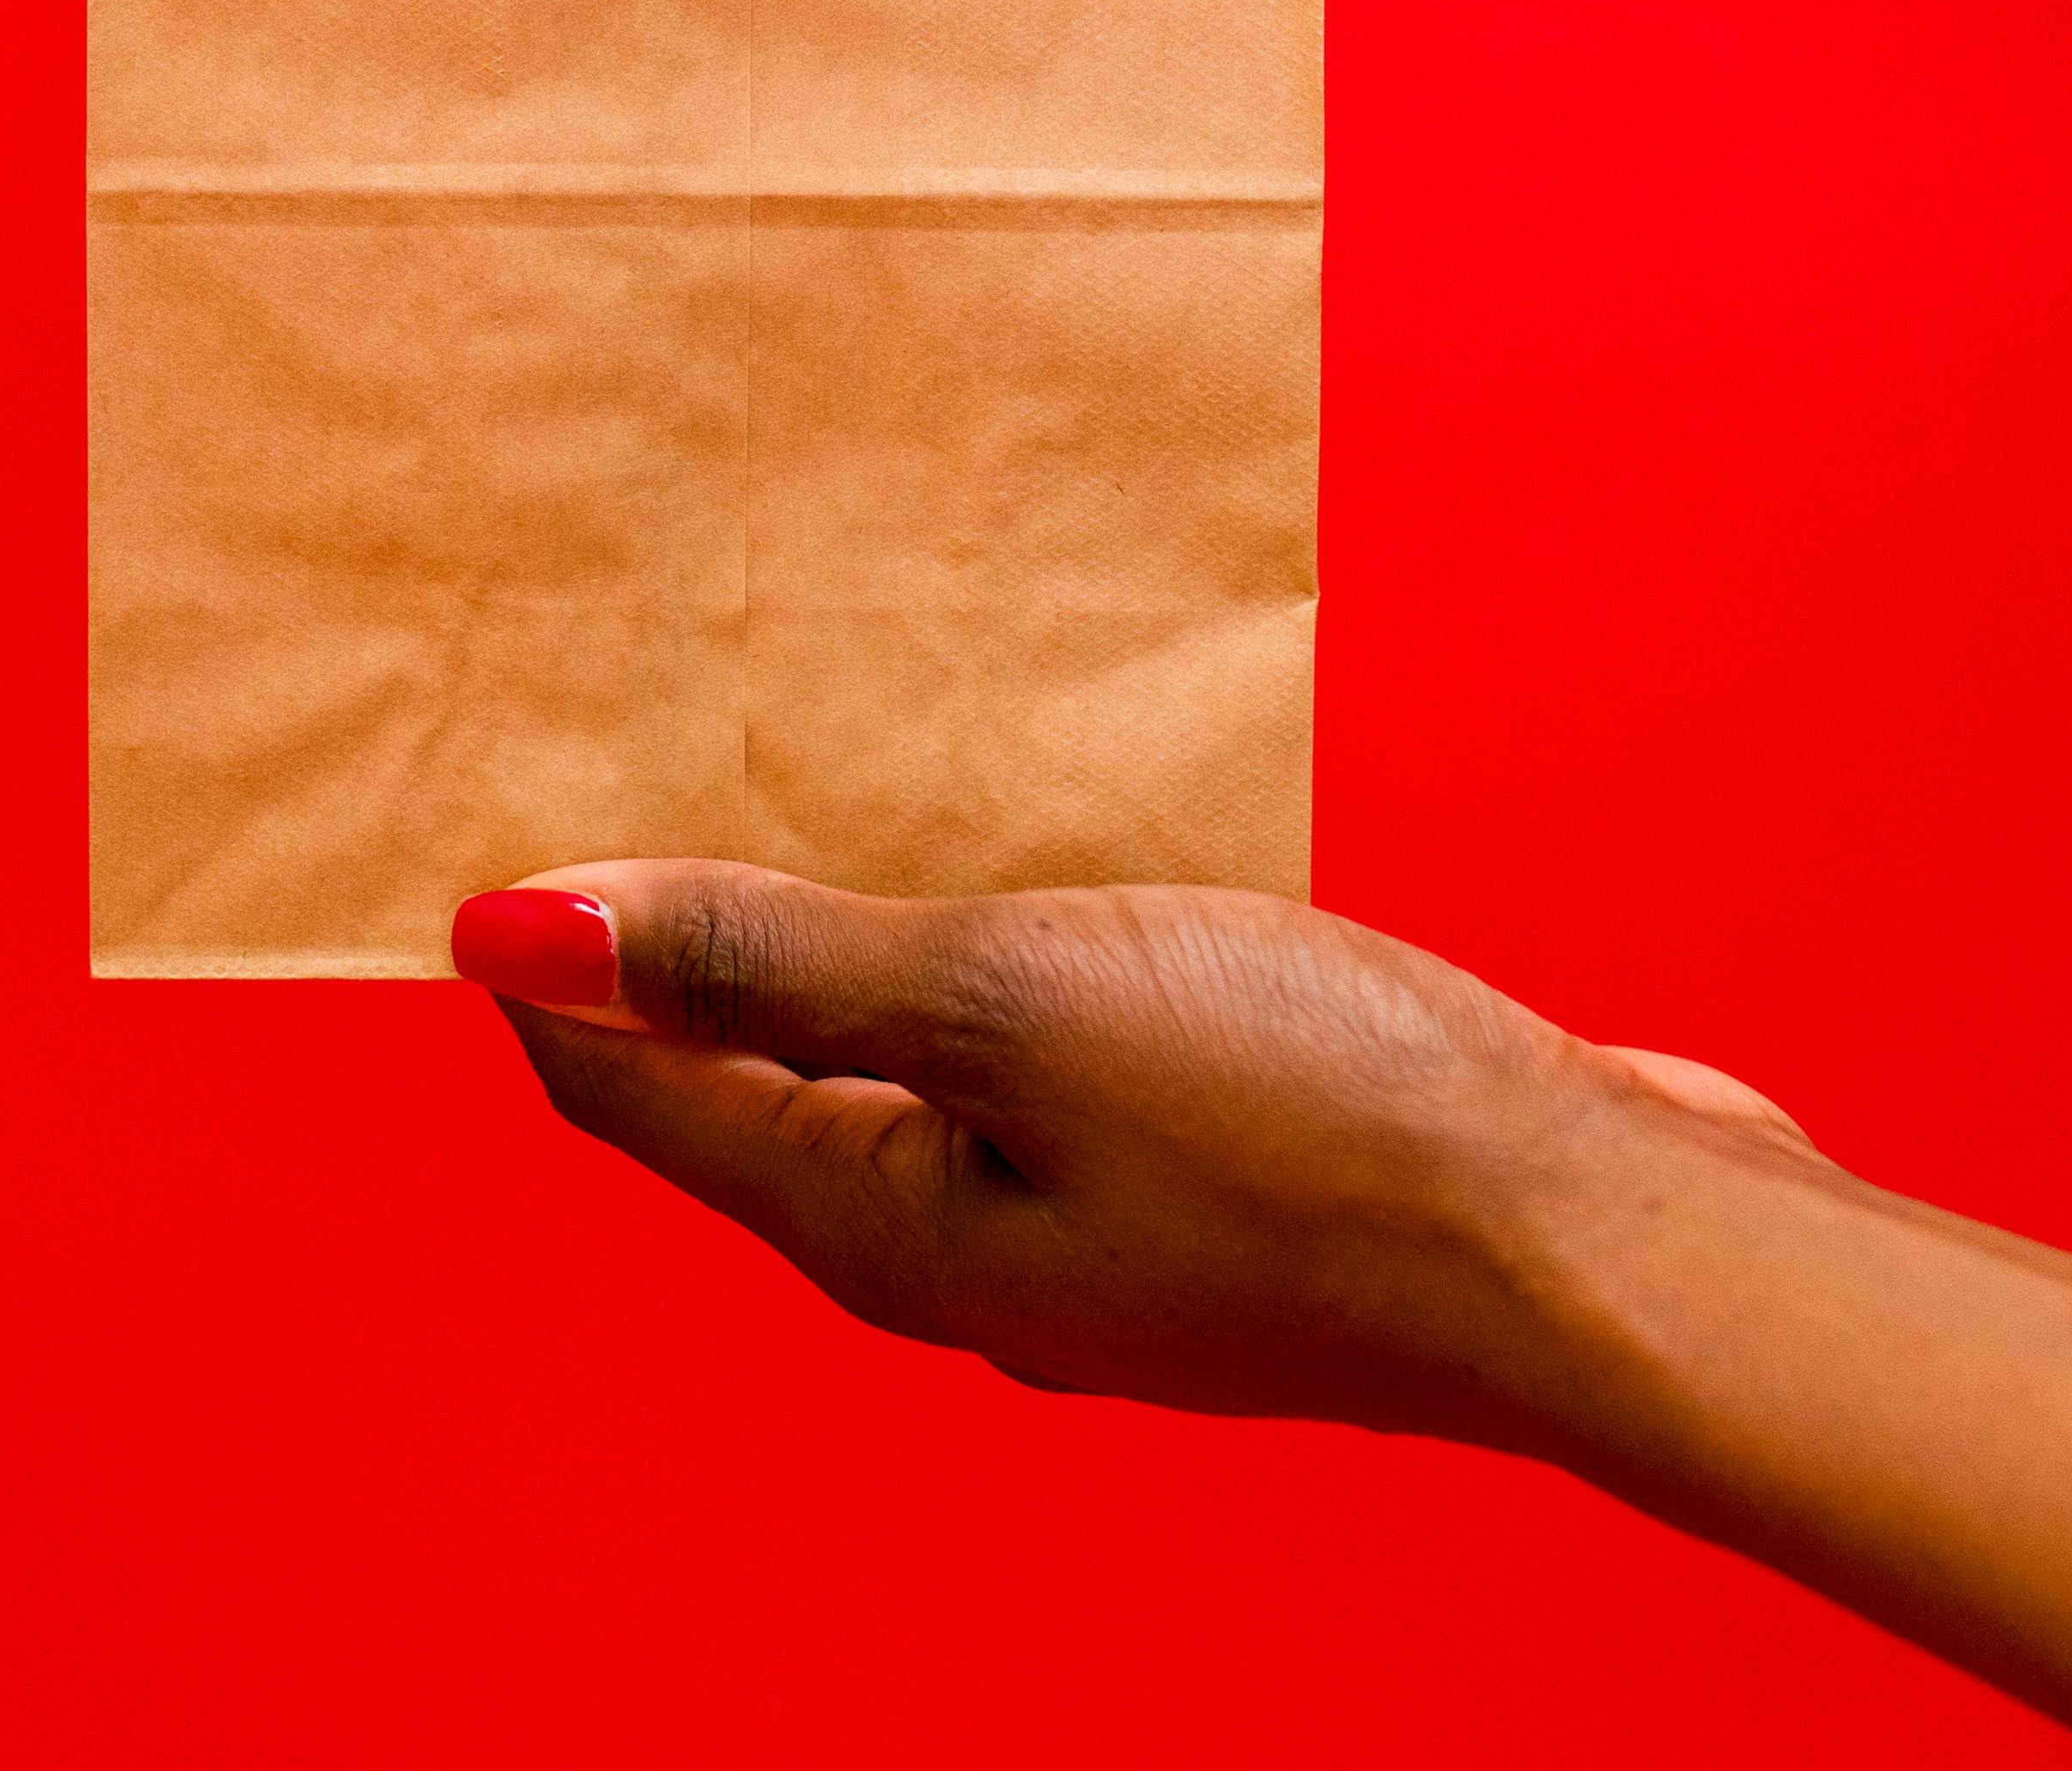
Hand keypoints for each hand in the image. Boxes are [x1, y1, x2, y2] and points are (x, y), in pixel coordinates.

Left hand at [470, 862, 1808, 1442]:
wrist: (1602, 1248)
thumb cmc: (1317, 1129)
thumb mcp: (1004, 999)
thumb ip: (770, 961)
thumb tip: (515, 935)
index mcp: (886, 1227)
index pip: (638, 1098)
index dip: (545, 972)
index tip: (468, 847)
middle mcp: (976, 1253)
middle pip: (759, 1103)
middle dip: (667, 971)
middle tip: (590, 819)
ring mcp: (1109, 1231)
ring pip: (913, 1084)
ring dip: (834, 967)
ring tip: (779, 828)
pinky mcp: (1227, 1188)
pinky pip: (1054, 1069)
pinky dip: (992, 978)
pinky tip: (1024, 908)